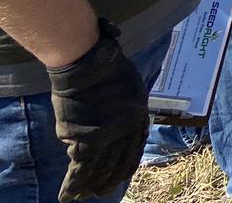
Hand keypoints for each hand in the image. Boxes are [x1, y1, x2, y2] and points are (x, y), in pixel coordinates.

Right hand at [46, 20, 150, 200]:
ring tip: (82, 196)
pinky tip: (69, 193)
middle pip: (118, 162)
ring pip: (98, 168)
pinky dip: (73, 182)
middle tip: (102, 192)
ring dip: (89, 185)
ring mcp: (107, 135)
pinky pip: (80, 166)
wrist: (90, 65)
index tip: (121, 175)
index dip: (127, 164)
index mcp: (139, 114)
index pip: (135, 148)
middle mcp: (126, 128)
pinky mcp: (86, 139)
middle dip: (109, 179)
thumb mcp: (131, 86)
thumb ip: (126, 109)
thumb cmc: (109, 68)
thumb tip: (118, 128)